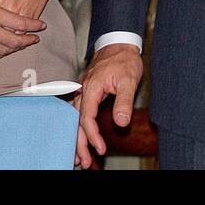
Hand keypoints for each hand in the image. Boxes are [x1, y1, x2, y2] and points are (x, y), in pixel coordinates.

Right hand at [0, 0, 44, 61]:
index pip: (21, 23)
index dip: (34, 26)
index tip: (40, 26)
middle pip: (15, 41)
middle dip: (28, 41)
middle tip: (34, 39)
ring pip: (4, 51)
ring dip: (15, 49)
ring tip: (21, 44)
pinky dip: (0, 54)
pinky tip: (4, 50)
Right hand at [73, 42, 142, 168]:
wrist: (118, 42)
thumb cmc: (124, 59)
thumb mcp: (129, 80)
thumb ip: (124, 102)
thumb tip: (121, 123)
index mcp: (91, 87)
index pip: (87, 117)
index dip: (92, 135)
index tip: (100, 149)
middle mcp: (83, 89)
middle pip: (76, 120)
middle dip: (78, 143)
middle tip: (83, 163)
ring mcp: (83, 89)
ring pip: (75, 117)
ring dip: (76, 137)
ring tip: (79, 156)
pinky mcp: (86, 90)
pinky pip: (79, 111)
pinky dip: (79, 126)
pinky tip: (81, 136)